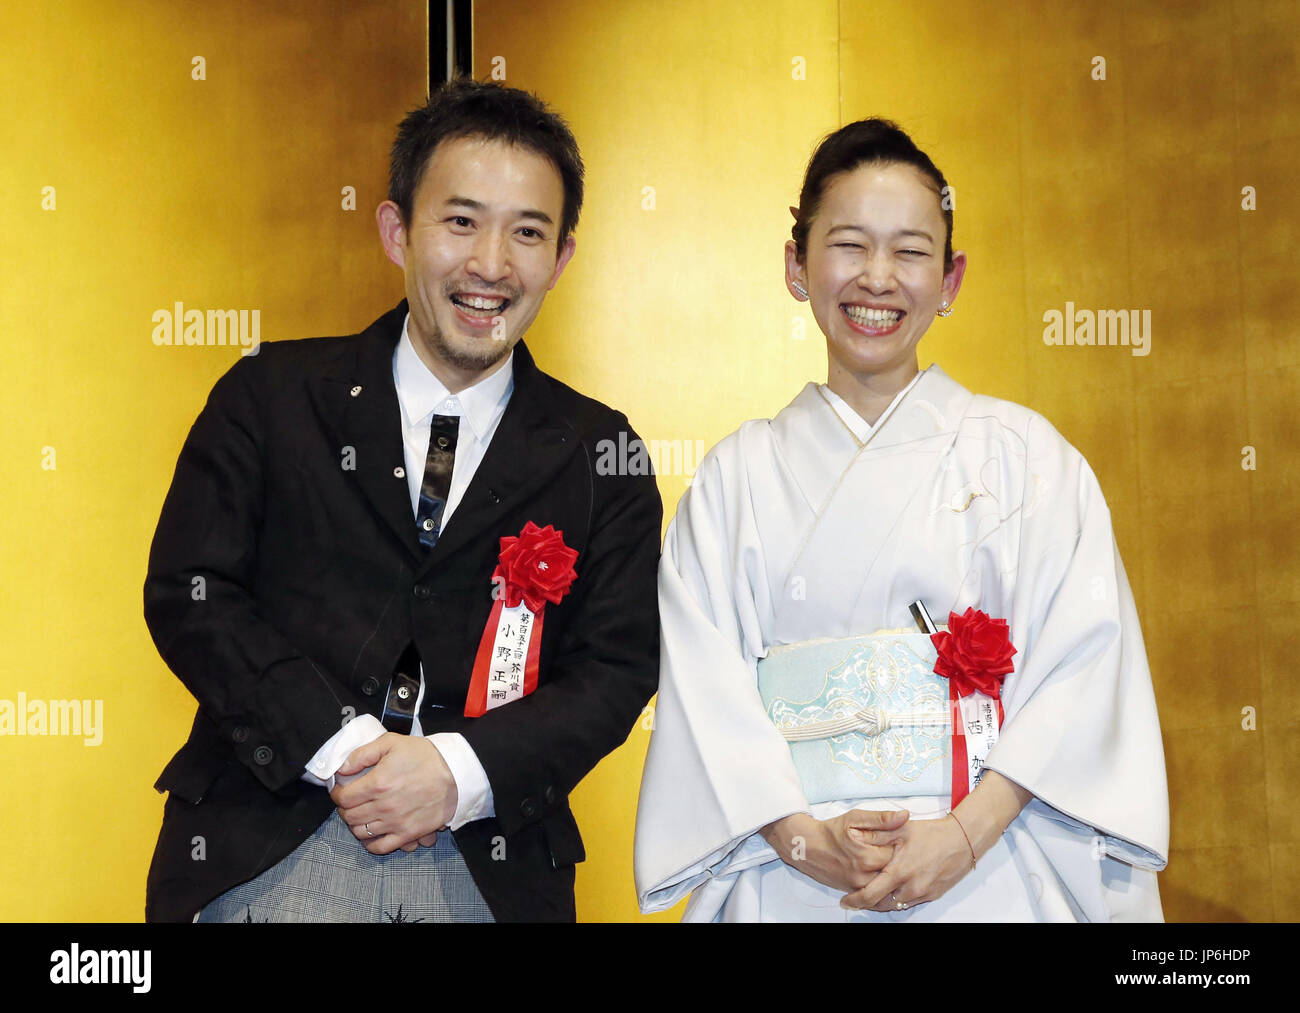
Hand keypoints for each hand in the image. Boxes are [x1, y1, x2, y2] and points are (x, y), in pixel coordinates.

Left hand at [329, 733, 456, 854]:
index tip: (339, 789)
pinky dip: (370, 843)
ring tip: (361, 814)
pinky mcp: (408, 834)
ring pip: (361, 832)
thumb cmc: (425, 757)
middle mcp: (383, 807)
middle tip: (350, 801)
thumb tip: (341, 768)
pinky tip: (371, 834)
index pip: (343, 797)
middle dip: (344, 808)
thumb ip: (362, 754)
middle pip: (349, 816)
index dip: (336, 793)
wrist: (456, 774)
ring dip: (356, 824)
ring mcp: (395, 823)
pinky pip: (380, 847)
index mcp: (377, 784)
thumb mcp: (392, 743)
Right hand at [760, 809, 909, 893]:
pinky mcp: (853, 891)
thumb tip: (904, 816)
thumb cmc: (830, 831)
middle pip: (893, 870)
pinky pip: (874, 889)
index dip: (900, 845)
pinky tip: (874, 867)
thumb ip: (881, 818)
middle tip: (888, 847)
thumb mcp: (854, 818)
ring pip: (885, 882)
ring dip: (886, 870)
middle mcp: (864, 876)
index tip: (897, 838)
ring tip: (880, 856)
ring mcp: (858, 886)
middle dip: (895, 859)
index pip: (898, 854)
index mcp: (867, 857)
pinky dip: (877, 879)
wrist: (805, 847)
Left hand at [839, 814, 972, 911]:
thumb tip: (856, 838)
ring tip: (875, 891)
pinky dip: (900, 897)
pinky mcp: (933, 895)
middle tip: (857, 897)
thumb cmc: (932, 834)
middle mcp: (911, 887)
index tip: (846, 901)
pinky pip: (910, 902)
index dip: (855, 900)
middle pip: (882, 904)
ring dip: (884, 900)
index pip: (871, 895)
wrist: (962, 840)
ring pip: (896, 905)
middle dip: (868, 903)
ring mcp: (923, 893)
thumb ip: (876, 836)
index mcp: (900, 872)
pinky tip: (896, 887)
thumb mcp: (900, 830)